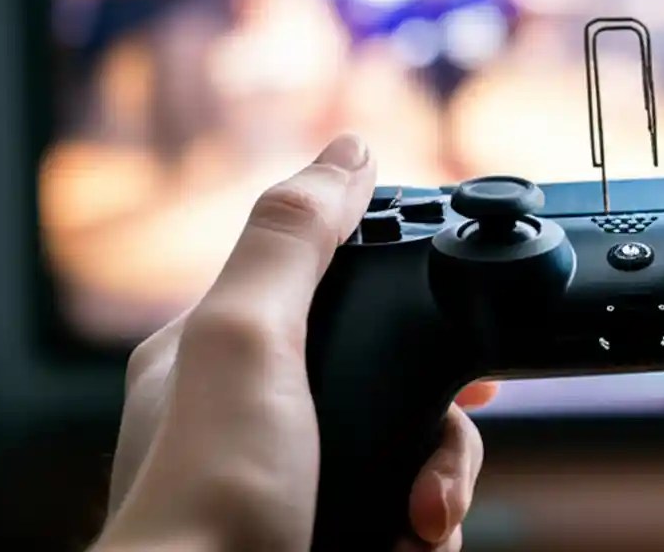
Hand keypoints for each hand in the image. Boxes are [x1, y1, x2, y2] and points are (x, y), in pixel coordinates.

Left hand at [92, 133, 495, 551]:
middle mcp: (265, 409)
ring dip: (444, 482)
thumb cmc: (203, 505)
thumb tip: (345, 151)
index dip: (408, 292)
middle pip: (397, 375)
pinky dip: (429, 529)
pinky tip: (411, 542)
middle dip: (440, 418)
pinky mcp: (337, 526)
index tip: (459, 316)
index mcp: (226, 347)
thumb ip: (294, 239)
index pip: (338, 280)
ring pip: (418, 450)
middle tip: (448, 442)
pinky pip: (414, 512)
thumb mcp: (247, 342)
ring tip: (420, 519)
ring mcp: (301, 475)